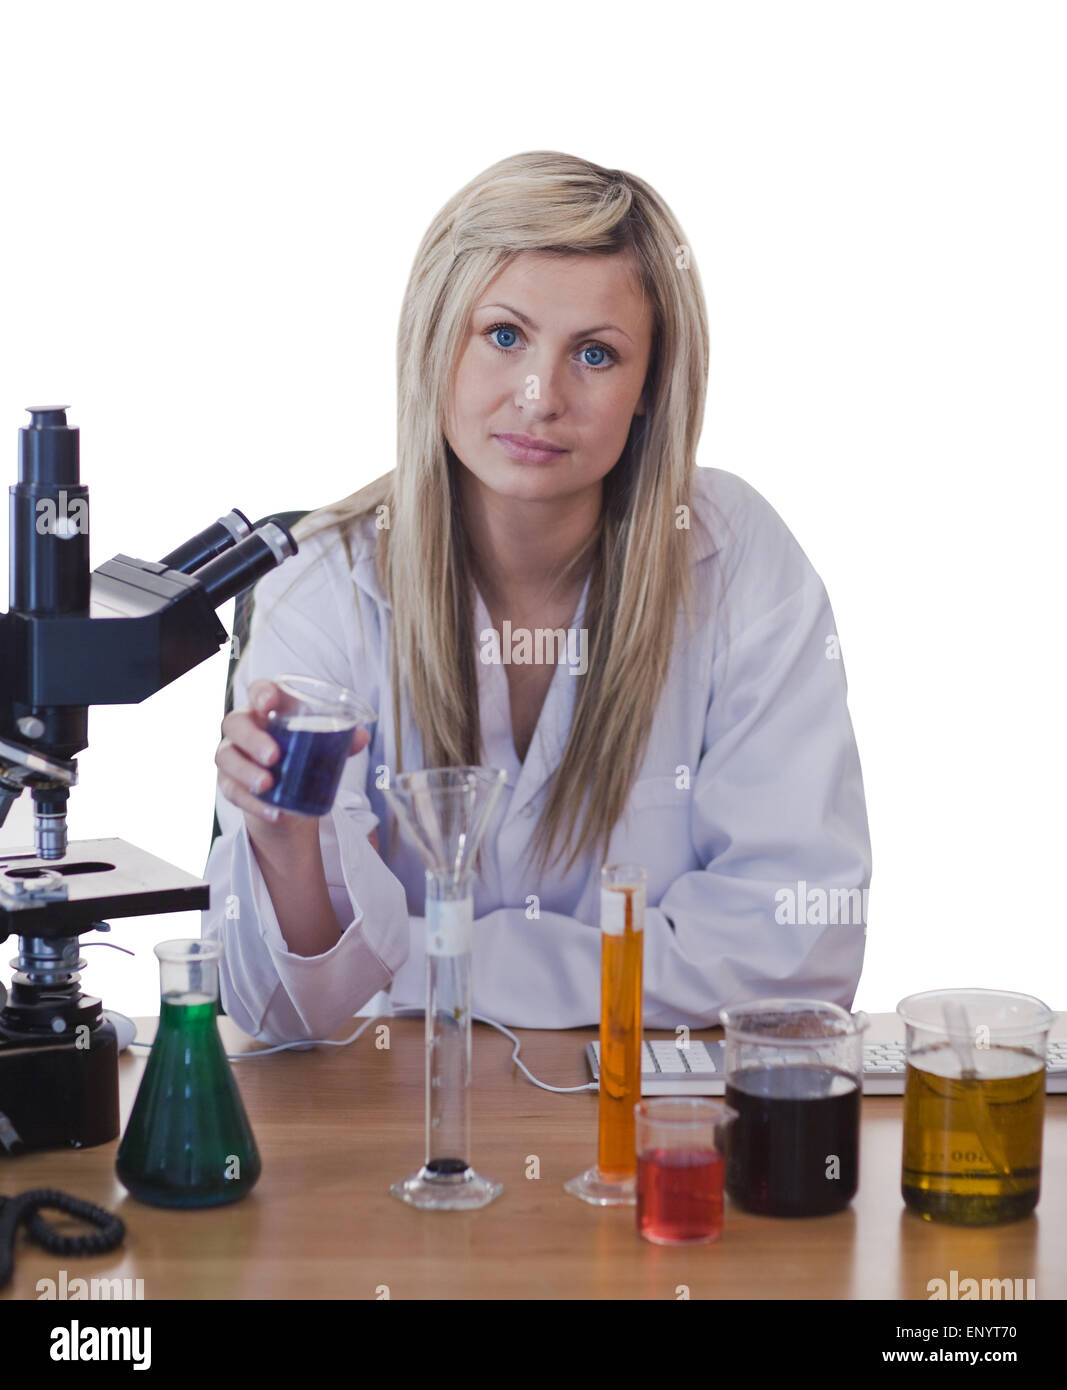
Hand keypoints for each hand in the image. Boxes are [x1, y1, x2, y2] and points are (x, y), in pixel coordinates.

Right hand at [216, 678, 371, 838]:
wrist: (284, 791)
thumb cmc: (300, 753)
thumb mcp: (321, 744)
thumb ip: (340, 738)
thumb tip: (361, 736)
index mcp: (266, 709)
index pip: (258, 691)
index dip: (261, 693)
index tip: (270, 704)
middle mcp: (243, 727)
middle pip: (235, 723)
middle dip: (252, 739)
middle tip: (274, 756)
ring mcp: (232, 754)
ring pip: (226, 758)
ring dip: (245, 771)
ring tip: (267, 785)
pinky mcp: (229, 783)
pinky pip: (233, 792)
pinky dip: (253, 803)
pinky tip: (273, 812)